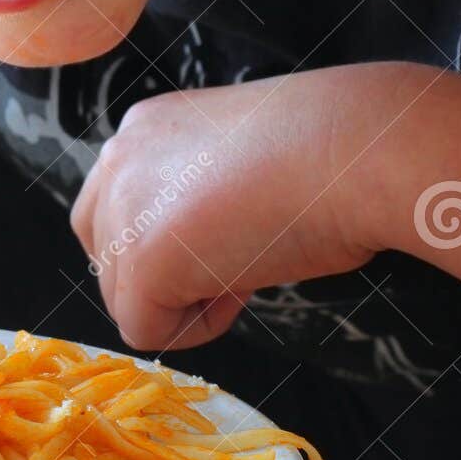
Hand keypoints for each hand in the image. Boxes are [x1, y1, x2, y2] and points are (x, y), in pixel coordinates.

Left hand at [71, 66, 394, 350]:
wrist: (354, 151)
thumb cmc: (325, 153)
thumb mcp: (236, 164)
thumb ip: (192, 196)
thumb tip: (193, 254)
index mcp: (143, 129)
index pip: (116, 209)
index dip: (172, 242)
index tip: (230, 232)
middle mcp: (118, 159)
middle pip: (106, 255)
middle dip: (166, 276)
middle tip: (237, 257)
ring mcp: (123, 210)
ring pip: (123, 298)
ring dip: (184, 301)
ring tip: (247, 265)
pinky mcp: (141, 262)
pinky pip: (145, 330)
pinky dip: (194, 329)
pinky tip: (240, 290)